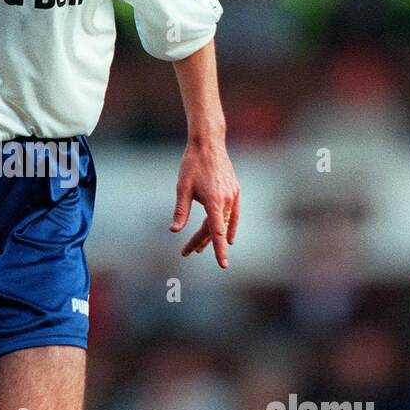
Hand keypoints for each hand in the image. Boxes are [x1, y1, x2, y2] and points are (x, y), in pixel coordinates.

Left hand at [170, 137, 239, 268]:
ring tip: (198, 247)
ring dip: (212, 235)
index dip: (219, 250)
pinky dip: (230, 226)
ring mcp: (233, 196)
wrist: (208, 143)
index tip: (223, 265)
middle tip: (187, 252)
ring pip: (224, 222)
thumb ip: (180, 211)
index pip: (217, 232)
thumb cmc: (192, 164)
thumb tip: (174, 230)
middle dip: (201, 242)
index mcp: (214, 201)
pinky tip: (229, 237)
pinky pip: (234, 214)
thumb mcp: (182, 188)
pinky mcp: (235, 191)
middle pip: (216, 229)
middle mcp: (227, 200)